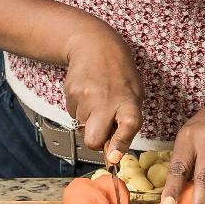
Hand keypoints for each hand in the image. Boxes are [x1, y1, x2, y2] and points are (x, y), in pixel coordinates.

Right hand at [60, 26, 142, 161]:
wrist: (94, 45)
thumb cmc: (119, 73)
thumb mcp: (134, 95)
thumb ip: (127, 123)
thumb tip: (113, 154)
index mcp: (129, 102)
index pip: (128, 126)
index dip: (119, 144)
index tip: (113, 158)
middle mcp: (107, 101)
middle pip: (93, 140)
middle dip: (94, 141)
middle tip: (101, 127)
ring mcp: (86, 97)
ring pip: (82, 128)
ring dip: (88, 120)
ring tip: (97, 99)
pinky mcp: (71, 94)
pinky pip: (73, 114)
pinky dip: (79, 109)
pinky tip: (87, 93)